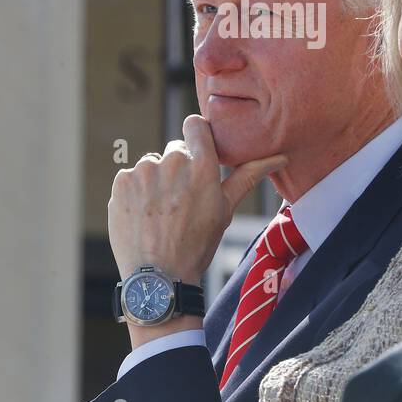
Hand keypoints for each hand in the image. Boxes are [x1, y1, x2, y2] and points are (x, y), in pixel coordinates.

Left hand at [108, 114, 286, 288]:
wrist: (159, 277)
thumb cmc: (197, 244)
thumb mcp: (225, 209)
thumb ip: (247, 176)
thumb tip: (280, 157)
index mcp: (202, 165)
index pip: (195, 124)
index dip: (196, 137)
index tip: (197, 155)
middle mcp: (172, 161)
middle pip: (174, 151)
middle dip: (178, 169)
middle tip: (180, 201)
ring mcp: (144, 171)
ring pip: (152, 166)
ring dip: (155, 181)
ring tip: (160, 213)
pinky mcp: (121, 182)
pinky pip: (130, 178)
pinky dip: (135, 193)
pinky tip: (143, 215)